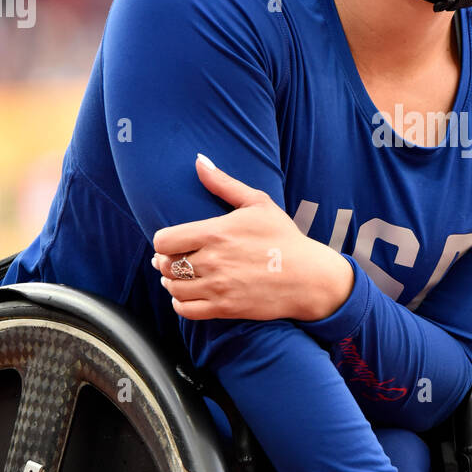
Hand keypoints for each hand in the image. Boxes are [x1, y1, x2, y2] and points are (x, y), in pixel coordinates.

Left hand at [151, 154, 352, 321]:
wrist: (309, 276)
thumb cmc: (284, 237)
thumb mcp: (258, 202)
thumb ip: (223, 183)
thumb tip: (199, 161)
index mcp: (216, 233)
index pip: (163, 240)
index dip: (163, 241)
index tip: (173, 242)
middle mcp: (213, 261)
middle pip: (164, 264)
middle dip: (165, 261)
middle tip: (175, 258)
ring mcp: (218, 287)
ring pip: (173, 288)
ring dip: (172, 282)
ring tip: (181, 276)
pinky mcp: (225, 308)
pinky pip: (186, 310)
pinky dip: (181, 303)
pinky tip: (189, 294)